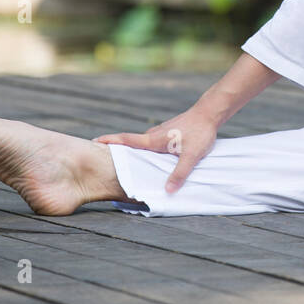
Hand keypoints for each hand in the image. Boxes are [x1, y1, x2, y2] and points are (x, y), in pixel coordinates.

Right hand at [94, 106, 219, 193]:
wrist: (211, 113)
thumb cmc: (200, 132)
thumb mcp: (191, 156)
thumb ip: (179, 173)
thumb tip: (167, 191)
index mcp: (153, 140)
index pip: (126, 139)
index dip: (109, 140)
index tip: (93, 142)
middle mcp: (153, 135)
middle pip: (131, 144)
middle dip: (118, 151)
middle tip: (105, 163)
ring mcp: (160, 132)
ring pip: (143, 145)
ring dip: (135, 152)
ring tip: (127, 167)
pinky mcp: (168, 132)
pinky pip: (153, 144)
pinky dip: (148, 151)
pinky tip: (153, 161)